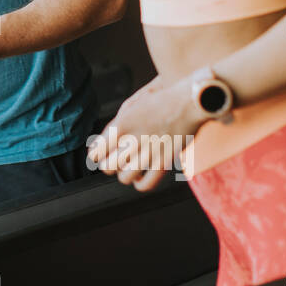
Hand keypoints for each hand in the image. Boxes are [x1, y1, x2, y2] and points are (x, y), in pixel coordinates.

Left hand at [86, 76, 204, 192]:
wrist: (189, 101)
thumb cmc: (160, 102)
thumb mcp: (132, 106)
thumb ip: (115, 126)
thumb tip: (100, 144)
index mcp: (122, 125)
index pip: (97, 151)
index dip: (95, 156)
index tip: (98, 156)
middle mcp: (133, 140)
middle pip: (108, 166)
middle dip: (108, 166)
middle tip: (113, 162)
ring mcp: (150, 153)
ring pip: (124, 177)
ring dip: (124, 175)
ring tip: (128, 168)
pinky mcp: (165, 162)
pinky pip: (145, 184)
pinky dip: (139, 183)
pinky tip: (140, 177)